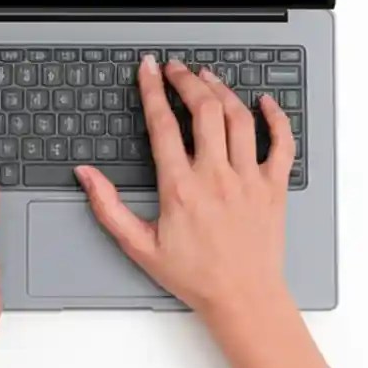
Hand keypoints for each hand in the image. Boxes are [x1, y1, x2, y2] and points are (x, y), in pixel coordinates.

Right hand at [76, 55, 295, 318]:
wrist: (243, 299)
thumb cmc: (194, 277)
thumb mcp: (139, 246)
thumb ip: (108, 207)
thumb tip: (86, 175)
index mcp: (180, 187)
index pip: (163, 124)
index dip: (152, 90)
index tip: (148, 70)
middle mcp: (216, 176)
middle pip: (203, 110)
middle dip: (187, 80)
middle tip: (176, 69)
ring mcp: (248, 179)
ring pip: (239, 118)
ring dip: (222, 91)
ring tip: (208, 77)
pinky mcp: (274, 187)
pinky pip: (282, 143)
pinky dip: (276, 118)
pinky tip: (265, 102)